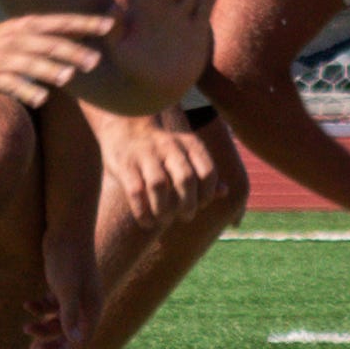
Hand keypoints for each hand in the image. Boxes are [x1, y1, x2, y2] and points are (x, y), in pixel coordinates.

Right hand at [0, 12, 113, 103]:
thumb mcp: (19, 33)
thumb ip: (47, 37)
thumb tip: (82, 39)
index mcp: (27, 26)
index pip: (61, 22)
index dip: (85, 24)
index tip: (109, 26)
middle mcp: (17, 39)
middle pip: (49, 44)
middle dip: (72, 51)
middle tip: (95, 61)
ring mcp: (4, 58)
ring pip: (31, 63)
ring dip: (50, 70)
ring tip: (69, 77)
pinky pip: (12, 84)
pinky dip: (27, 91)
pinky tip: (42, 99)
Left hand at [31, 215, 103, 348]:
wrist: (66, 230)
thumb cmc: (69, 259)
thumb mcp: (67, 289)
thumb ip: (70, 315)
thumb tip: (77, 341)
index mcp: (92, 307)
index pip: (82, 338)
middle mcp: (85, 304)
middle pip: (70, 333)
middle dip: (53, 342)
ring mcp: (73, 295)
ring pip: (58, 320)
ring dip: (42, 325)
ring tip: (25, 327)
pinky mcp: (62, 286)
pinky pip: (50, 306)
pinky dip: (39, 308)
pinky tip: (26, 303)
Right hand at [101, 107, 223, 234]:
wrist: (124, 125)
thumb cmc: (161, 149)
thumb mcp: (186, 154)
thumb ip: (204, 172)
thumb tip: (225, 192)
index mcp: (189, 143)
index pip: (207, 172)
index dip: (207, 194)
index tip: (201, 205)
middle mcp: (169, 146)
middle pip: (185, 179)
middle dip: (189, 204)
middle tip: (186, 216)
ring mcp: (145, 154)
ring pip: (159, 185)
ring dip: (164, 210)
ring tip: (165, 220)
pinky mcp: (125, 164)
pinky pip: (135, 191)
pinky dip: (143, 212)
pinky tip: (147, 223)